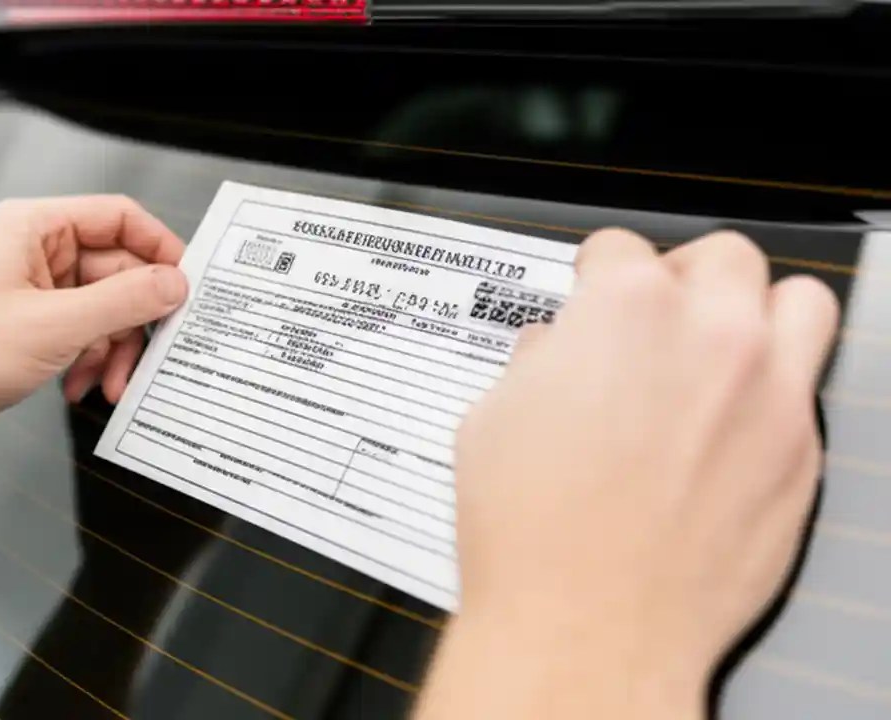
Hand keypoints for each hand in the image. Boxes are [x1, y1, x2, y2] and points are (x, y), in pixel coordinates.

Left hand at [0, 196, 187, 440]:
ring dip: (111, 349)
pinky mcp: (26, 324)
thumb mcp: (54, 326)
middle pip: (116, 271)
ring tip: (108, 386)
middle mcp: (33, 250)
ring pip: (101, 309)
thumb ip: (124, 302)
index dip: (160, 249)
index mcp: (34, 227)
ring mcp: (29, 288)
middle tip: (150, 357)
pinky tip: (79, 388)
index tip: (187, 288)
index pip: (119, 218)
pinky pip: (79, 332)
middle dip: (133, 321)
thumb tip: (175, 283)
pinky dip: (88, 360)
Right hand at [422, 229, 837, 718]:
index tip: (593, 288)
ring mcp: (769, 393)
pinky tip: (729, 428)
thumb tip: (553, 354)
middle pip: (723, 257)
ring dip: (757, 312)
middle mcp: (710, 335)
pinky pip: (806, 392)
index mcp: (625, 308)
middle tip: (656, 314)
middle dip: (682, 276)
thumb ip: (536, 364)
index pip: (621, 247)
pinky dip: (772, 392)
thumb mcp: (492, 419)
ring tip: (722, 346)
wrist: (586, 627)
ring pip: (798, 302)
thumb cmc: (532, 531)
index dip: (597, 270)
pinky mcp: (802, 456)